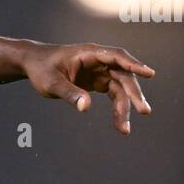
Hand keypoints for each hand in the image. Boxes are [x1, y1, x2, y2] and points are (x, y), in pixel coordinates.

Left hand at [22, 42, 154, 134]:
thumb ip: (69, 94)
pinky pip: (113, 93)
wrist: (33, 65)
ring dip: (125, 107)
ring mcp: (100, 71)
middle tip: (144, 111)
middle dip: (133, 94)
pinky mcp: (98, 81)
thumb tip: (86, 107)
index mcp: (89, 53)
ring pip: (120, 88)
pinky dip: (117, 108)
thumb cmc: (41, 69)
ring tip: (124, 129)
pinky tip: (120, 123)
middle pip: (123, 75)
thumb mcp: (51, 83)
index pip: (117, 56)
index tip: (150, 73)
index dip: (134, 64)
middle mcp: (99, 60)